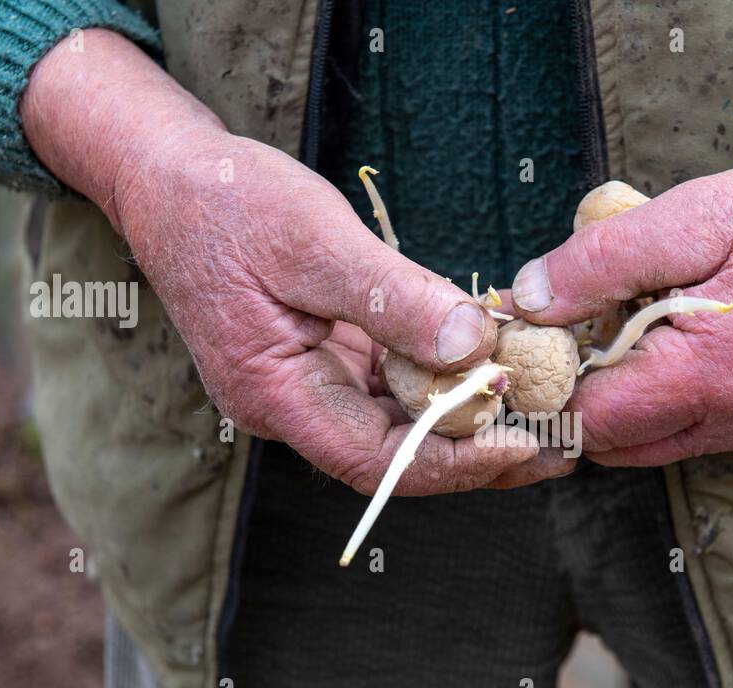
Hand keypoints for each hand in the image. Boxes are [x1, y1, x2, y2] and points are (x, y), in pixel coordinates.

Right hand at [22, 29, 557, 492]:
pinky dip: (446, 380)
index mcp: (275, 394)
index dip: (451, 462)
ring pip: (401, 424)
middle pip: (396, 455)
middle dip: (479, 456)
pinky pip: (395, 385)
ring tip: (545, 413)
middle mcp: (292, 405)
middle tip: (559, 445)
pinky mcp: (328, 359)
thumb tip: (474, 345)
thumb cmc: (229, 205)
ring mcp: (310, 385)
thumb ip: (394, 299)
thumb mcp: (314, 241)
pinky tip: (497, 366)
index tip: (521, 445)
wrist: (173, 180)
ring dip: (471, 421)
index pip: (374, 459)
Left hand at [509, 63, 732, 465]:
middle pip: (609, 441)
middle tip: (578, 323)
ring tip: (626, 321)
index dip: (551, 377)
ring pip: (644, 441)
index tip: (541, 329)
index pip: (588, 416)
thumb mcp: (700, 214)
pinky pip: (683, 429)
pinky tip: (667, 335)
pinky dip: (656, 394)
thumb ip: (605, 260)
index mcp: (707, 376)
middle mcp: (729, 422)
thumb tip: (528, 298)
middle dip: (579, 391)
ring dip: (617, 395)